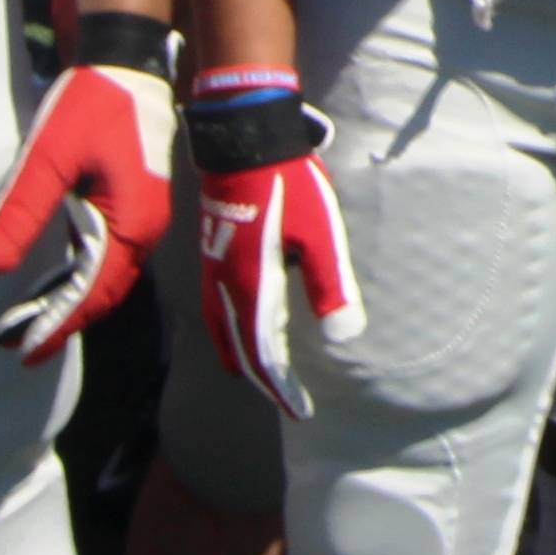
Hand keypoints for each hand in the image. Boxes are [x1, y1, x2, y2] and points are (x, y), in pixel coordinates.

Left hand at [0, 51, 175, 364]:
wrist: (126, 63)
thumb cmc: (91, 106)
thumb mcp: (47, 158)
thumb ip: (21, 213)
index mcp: (131, 224)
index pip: (92, 292)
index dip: (57, 325)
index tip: (23, 350)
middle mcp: (145, 228)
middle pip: (104, 291)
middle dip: (64, 320)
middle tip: (19, 344)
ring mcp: (143, 216)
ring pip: (108, 275)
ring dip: (72, 300)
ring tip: (31, 320)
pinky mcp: (133, 202)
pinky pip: (109, 254)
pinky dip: (81, 274)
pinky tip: (55, 279)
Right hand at [187, 81, 363, 417]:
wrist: (244, 143)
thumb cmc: (288, 185)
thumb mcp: (321, 236)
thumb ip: (331, 287)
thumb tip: (345, 337)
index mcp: (251, 288)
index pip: (265, 356)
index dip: (283, 388)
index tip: (302, 411)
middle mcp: (224, 288)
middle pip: (241, 351)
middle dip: (265, 380)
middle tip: (288, 400)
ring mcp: (212, 272)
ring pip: (222, 333)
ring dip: (244, 358)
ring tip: (261, 375)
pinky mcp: (210, 255)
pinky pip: (216, 310)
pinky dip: (230, 333)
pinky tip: (241, 326)